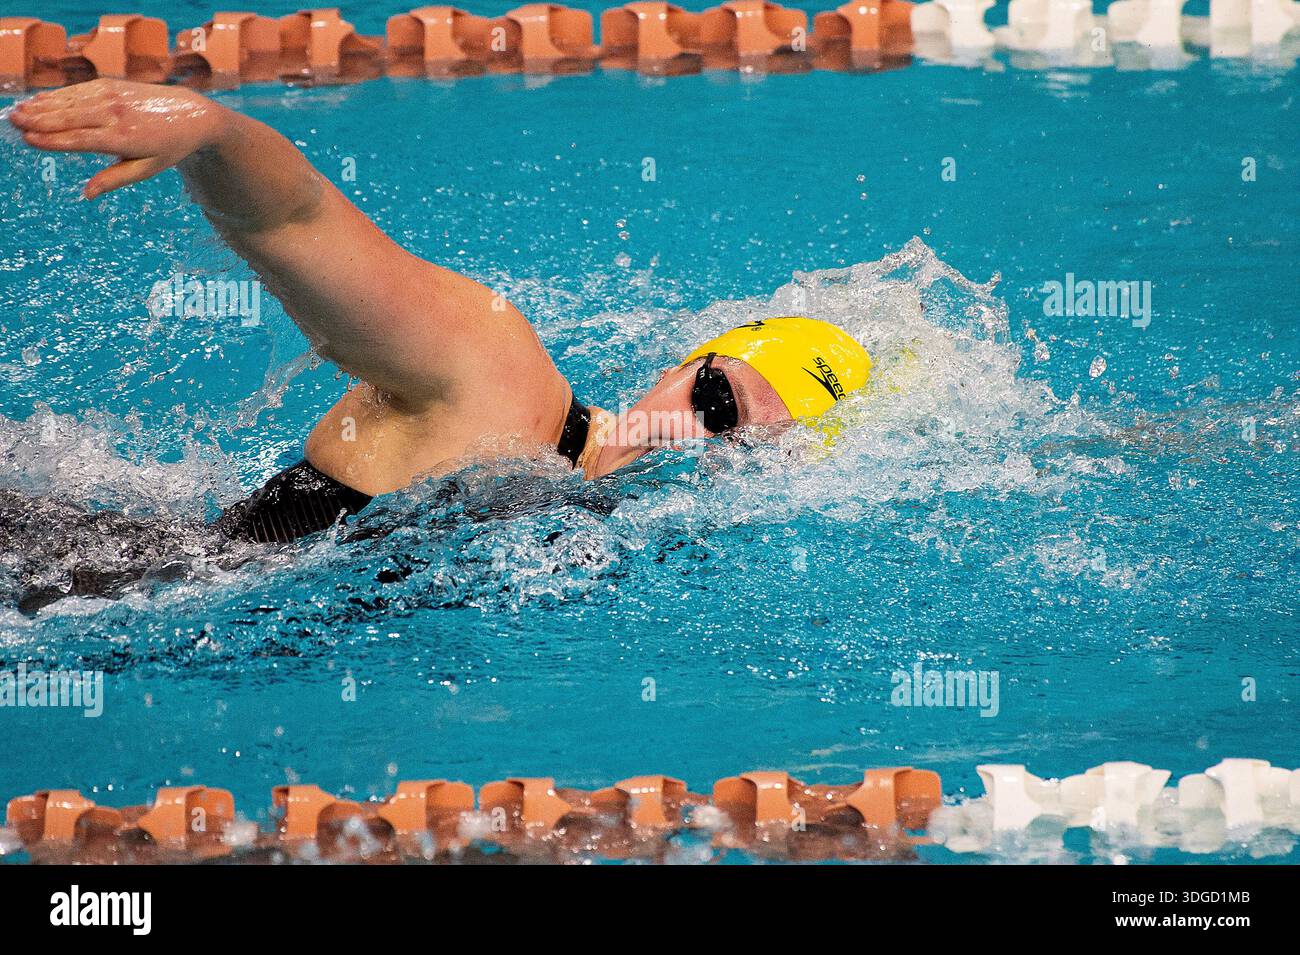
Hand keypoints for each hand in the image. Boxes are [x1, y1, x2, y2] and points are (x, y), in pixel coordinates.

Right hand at [8, 79, 228, 199]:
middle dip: (38, 120)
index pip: (80, 139)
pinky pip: (78, 90)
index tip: (28, 140)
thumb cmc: (167, 147)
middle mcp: (116, 113)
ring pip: (70, 101)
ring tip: (17, 111)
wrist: (191, 114)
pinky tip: (38, 100)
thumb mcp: (147, 169)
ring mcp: (113, 96)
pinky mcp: (111, 85)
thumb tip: (87, 194)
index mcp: (124, 138)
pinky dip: (57, 96)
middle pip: (69, 117)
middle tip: (12, 122)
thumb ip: (115, 179)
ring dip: (42, 105)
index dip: (52, 140)